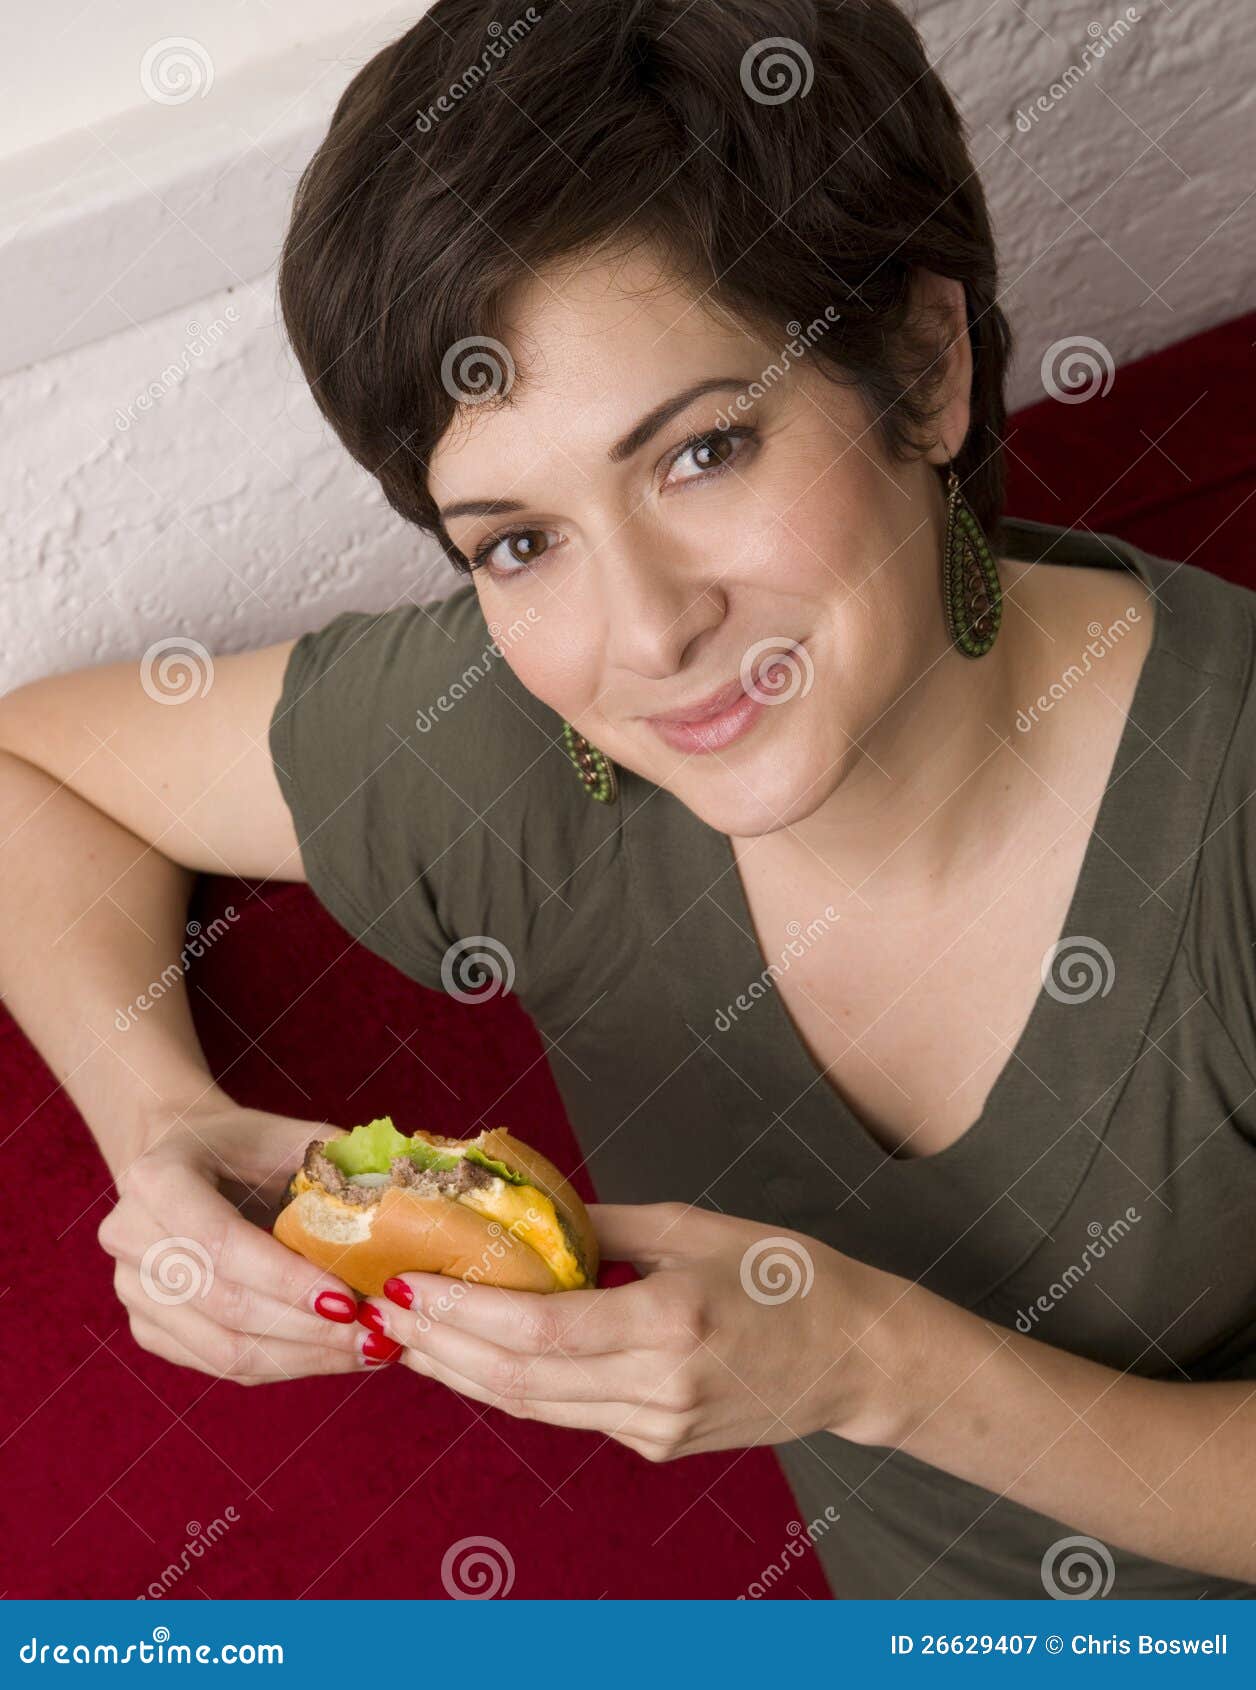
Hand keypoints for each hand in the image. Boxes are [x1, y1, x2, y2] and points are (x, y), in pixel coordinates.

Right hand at [96, 1099, 399, 1382]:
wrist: (188, 1156)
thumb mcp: (295, 1138)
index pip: (222, 1243)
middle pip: (224, 1305)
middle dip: (307, 1329)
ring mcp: (132, 1289)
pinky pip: (219, 1364)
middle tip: (377, 1333)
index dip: (285, 1279)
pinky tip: (335, 1354)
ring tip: (369, 1349)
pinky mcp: (148, 1327)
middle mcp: (130, 1236)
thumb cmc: (252, 1146)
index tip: (350, 1300)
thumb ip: (343, 1167)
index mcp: (156, 1178)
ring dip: (304, 1357)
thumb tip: (413, 1205)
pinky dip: (284, 1365)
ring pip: (223, 1348)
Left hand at [360, 1201, 910, 1460]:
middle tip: (385, 1308)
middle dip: (439, 1345)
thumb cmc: (784, 1275)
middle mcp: (658, 1387)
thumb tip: (524, 1209)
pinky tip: (476, 1355)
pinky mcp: (657, 1445)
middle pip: (517, 1380)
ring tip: (410, 1334)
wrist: (855, 1356)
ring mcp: (657, 1427)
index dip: (461, 1312)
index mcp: (671, 1322)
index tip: (407, 1282)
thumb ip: (603, 1225)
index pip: (536, 1331)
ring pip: (530, 1408)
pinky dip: (512, 1384)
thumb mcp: (694, 1226)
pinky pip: (566, 1413)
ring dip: (461, 1372)